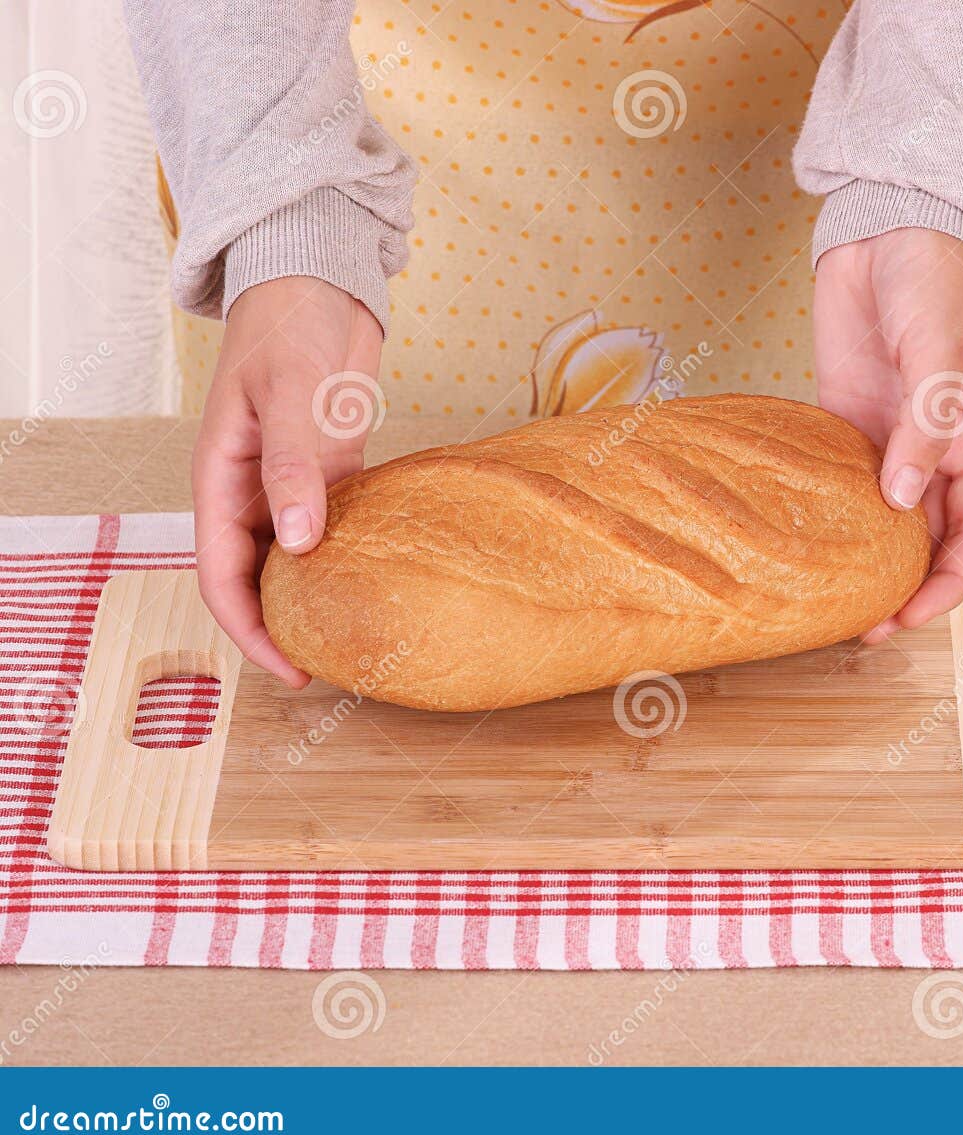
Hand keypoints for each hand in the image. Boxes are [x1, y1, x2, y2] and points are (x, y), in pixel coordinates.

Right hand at [193, 277, 382, 684]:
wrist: (317, 280)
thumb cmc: (287, 325)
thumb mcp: (286, 395)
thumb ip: (292, 467)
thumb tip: (299, 543)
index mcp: (219, 480)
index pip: (222, 576)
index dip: (250, 630)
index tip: (291, 671)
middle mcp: (250, 491)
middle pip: (260, 579)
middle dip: (287, 627)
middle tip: (336, 669)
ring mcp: (291, 483)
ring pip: (298, 558)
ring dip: (320, 596)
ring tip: (362, 637)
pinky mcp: (332, 470)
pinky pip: (337, 527)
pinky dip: (353, 556)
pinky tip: (387, 581)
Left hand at [814, 228, 962, 641]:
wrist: (888, 228)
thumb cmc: (934, 285)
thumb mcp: (940, 356)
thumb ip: (926, 429)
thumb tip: (901, 501)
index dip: (946, 587)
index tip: (908, 617)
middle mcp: (938, 455)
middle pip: (926, 543)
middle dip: (901, 590)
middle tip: (859, 628)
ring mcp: (892, 441)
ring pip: (884, 522)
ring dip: (864, 562)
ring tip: (829, 599)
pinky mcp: (848, 423)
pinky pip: (842, 483)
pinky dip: (830, 517)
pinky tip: (803, 542)